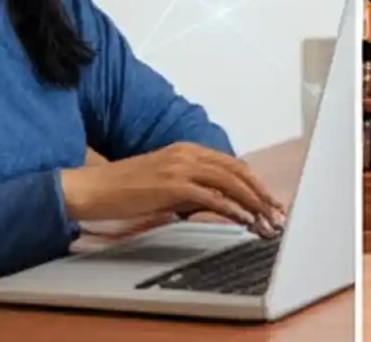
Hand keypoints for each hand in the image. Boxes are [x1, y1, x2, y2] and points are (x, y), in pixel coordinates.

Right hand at [59, 142, 287, 237]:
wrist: (92, 187)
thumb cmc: (122, 188)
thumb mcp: (161, 183)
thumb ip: (188, 188)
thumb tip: (214, 204)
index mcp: (184, 149)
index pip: (230, 164)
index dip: (254, 183)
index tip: (268, 201)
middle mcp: (186, 154)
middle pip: (237, 170)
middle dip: (261, 193)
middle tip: (277, 213)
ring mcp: (180, 168)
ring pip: (230, 182)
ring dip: (254, 203)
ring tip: (267, 221)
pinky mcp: (172, 186)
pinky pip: (213, 197)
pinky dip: (233, 209)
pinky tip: (244, 221)